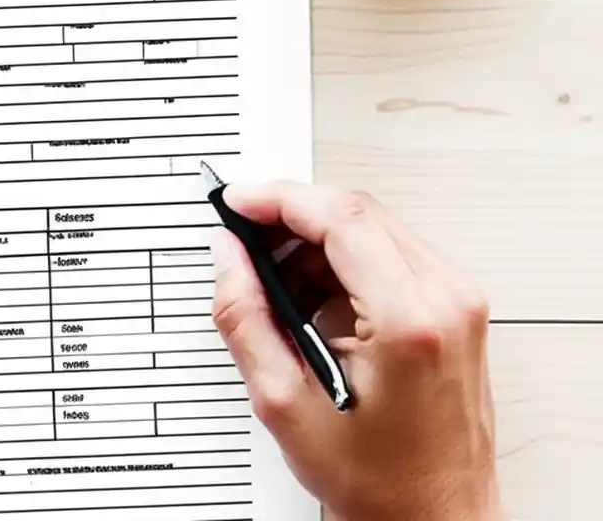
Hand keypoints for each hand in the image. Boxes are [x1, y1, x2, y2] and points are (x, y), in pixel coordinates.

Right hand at [209, 182, 505, 520]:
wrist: (435, 519)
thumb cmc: (379, 482)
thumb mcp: (285, 404)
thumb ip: (246, 319)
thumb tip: (228, 258)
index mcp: (410, 320)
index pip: (341, 218)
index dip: (279, 199)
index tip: (237, 203)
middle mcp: (447, 300)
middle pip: (359, 213)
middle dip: (292, 215)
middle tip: (243, 238)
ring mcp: (458, 302)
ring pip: (375, 228)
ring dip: (316, 238)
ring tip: (272, 280)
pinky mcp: (456, 309)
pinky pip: (392, 254)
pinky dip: (344, 259)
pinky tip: (310, 294)